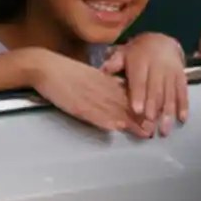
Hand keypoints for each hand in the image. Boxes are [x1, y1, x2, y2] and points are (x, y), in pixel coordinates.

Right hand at [24, 48, 147, 136]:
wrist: (47, 67)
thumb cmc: (68, 71)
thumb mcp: (93, 75)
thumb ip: (108, 83)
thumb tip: (123, 89)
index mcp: (106, 81)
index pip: (129, 96)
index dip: (142, 108)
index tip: (154, 117)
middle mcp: (102, 89)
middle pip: (126, 106)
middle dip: (141, 119)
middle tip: (153, 130)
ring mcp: (90, 98)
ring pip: (114, 112)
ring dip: (129, 124)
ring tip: (144, 133)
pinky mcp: (78, 105)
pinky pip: (94, 114)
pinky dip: (105, 121)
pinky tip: (115, 128)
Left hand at [103, 32, 187, 136]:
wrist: (163, 40)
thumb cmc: (139, 52)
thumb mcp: (125, 53)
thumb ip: (115, 62)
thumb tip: (103, 70)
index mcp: (141, 62)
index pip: (140, 80)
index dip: (139, 96)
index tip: (137, 110)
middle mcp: (158, 68)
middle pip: (156, 90)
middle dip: (153, 108)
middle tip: (149, 124)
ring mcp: (171, 73)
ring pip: (170, 94)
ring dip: (168, 113)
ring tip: (164, 130)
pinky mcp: (182, 77)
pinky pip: (183, 92)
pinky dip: (184, 106)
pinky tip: (182, 119)